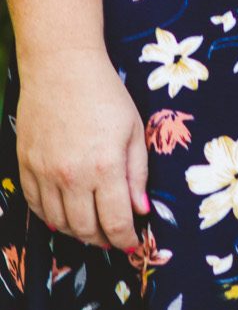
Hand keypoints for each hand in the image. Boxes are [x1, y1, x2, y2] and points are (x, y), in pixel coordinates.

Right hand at [16, 46, 148, 250]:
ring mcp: (44, 174)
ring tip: (91, 227)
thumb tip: (140, 210)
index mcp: (105, 167)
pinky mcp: (25, 167)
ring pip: (59, 223)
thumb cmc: (105, 94)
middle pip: (85, 229)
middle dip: (102, 240)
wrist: (61, 67)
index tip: (132, 243)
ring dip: (77, 232)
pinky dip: (51, 218)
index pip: (115, 222)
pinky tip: (64, 214)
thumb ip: (138, 174)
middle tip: (113, 237)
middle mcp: (72, 177)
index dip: (125, 239)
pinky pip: (36, 207)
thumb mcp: (133, 129)